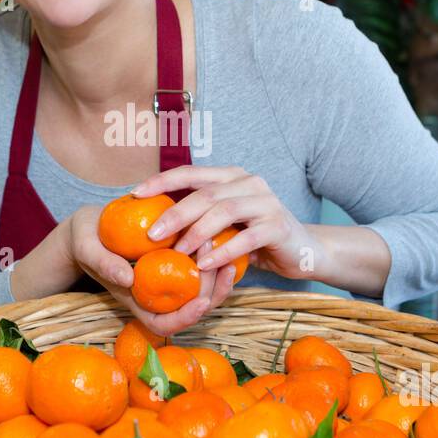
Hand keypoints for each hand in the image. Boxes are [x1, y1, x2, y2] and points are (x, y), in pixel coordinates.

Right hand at [61, 205, 215, 338]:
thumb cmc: (86, 239)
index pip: (163, 325)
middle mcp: (156, 296)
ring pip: (202, 293)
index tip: (201, 302)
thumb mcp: (87, 247)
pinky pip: (201, 270)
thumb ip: (103, 263)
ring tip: (228, 255)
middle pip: (191, 311)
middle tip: (220, 264)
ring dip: (219, 279)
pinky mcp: (175, 262)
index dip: (185, 320)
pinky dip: (214, 260)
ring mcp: (167, 281)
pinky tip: (222, 241)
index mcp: (135, 300)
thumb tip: (127, 278)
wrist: (91, 226)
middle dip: (212, 293)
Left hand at [130, 165, 323, 285]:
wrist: (303, 251)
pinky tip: (204, 264)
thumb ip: (199, 215)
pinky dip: (222, 251)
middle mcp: (249, 182)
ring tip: (177, 252)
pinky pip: (245, 238)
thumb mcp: (225, 223)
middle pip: (205, 193)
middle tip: (152, 234)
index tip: (135, 194)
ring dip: (196, 233)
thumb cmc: (255, 238)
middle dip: (174, 213)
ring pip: (223, 212)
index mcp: (231, 176)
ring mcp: (266, 202)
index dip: (162, 181)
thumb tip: (152, 220)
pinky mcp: (278, 226)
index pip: (191, 173)